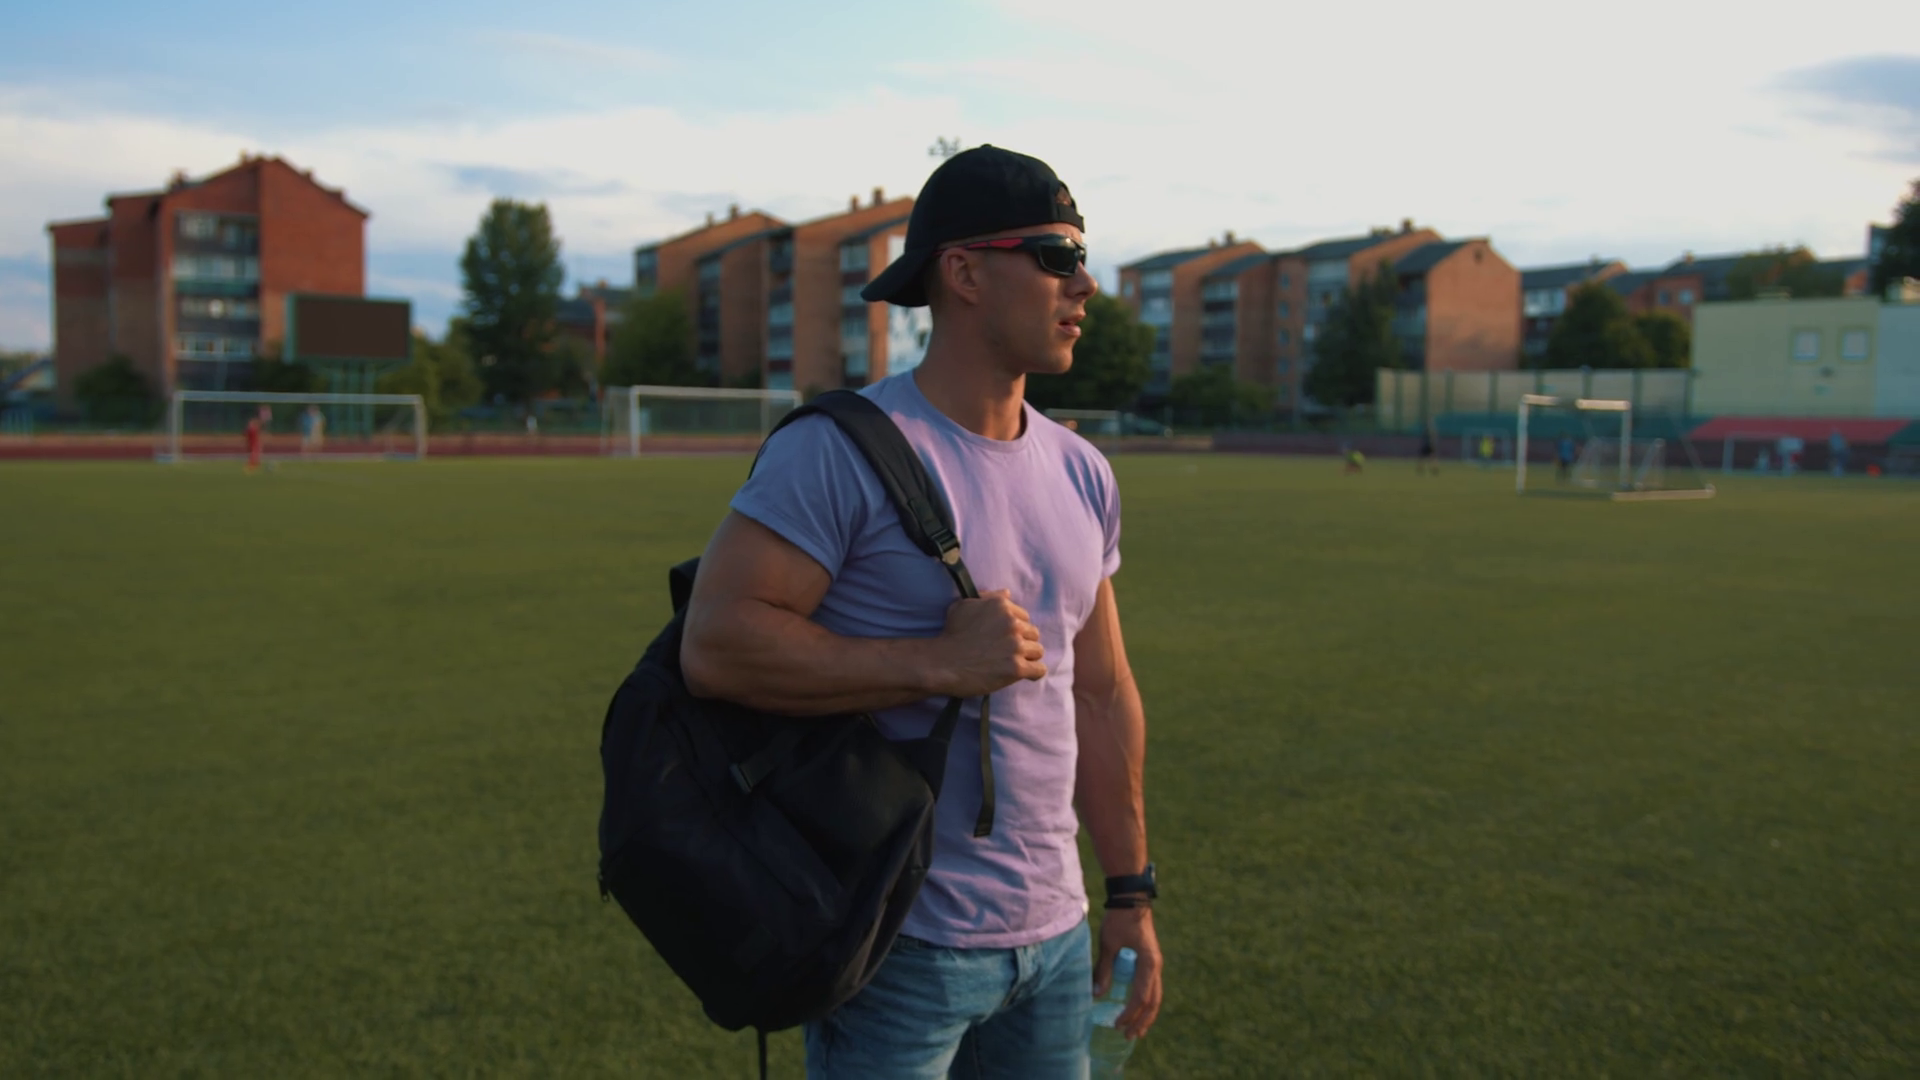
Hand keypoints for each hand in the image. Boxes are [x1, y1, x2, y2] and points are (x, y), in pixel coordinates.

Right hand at [931, 589, 1045, 696]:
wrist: (942, 662)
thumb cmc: (950, 634)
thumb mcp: (964, 605)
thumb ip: (988, 598)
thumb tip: (1007, 593)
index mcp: (1002, 606)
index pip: (1024, 617)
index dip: (1014, 628)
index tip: (1003, 637)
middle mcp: (1013, 623)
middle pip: (1033, 633)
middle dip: (1022, 642)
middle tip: (1006, 652)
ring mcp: (1016, 646)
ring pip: (1038, 651)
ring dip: (1027, 657)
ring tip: (1012, 663)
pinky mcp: (1017, 668)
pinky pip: (1039, 670)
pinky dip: (1033, 673)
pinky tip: (1023, 674)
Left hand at [1093, 906, 1161, 1040]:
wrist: (1132, 899)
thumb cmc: (1119, 920)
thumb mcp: (1108, 944)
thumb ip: (1104, 969)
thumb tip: (1097, 995)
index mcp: (1148, 963)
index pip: (1140, 997)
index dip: (1129, 1013)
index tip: (1117, 1024)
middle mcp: (1156, 966)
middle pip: (1153, 1001)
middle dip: (1141, 1021)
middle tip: (1128, 1036)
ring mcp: (1155, 964)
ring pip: (1155, 996)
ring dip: (1146, 1015)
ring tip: (1137, 1031)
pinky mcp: (1151, 961)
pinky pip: (1151, 987)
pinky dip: (1146, 1002)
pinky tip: (1138, 1010)